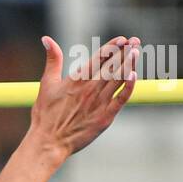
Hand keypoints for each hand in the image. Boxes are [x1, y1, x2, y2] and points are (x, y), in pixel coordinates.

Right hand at [28, 35, 137, 162]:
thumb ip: (52, 60)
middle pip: (111, 66)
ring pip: (118, 79)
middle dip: (124, 51)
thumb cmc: (45, 115)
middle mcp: (89, 89)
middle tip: (135, 41)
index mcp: (76, 80)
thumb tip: (46, 39)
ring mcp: (99, 103)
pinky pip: (121, 98)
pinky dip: (129, 86)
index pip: (98, 58)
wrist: (49, 142)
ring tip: (137, 52)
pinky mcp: (105, 116)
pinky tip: (134, 75)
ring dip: (129, 64)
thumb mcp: (46, 84)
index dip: (112, 47)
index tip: (122, 39)